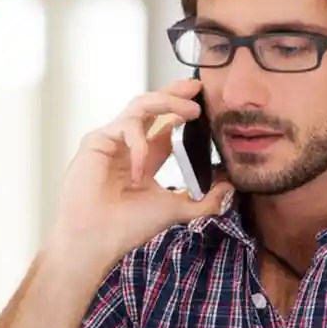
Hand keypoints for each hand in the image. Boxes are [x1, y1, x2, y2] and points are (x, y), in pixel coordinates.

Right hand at [47, 78, 232, 262]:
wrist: (97, 239)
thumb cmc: (127, 226)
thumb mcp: (175, 210)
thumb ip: (204, 201)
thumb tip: (230, 187)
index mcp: (144, 159)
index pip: (165, 126)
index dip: (184, 112)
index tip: (205, 105)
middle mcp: (128, 146)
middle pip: (152, 107)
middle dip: (175, 93)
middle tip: (196, 88)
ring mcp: (112, 141)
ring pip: (140, 105)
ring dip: (167, 103)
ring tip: (191, 111)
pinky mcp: (96, 141)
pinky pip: (126, 128)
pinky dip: (140, 146)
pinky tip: (141, 171)